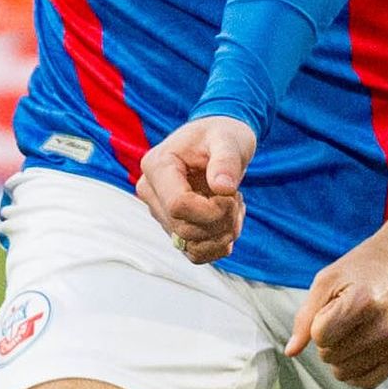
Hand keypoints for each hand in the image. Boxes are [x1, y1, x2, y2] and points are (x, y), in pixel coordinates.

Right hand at [136, 116, 255, 265]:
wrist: (218, 142)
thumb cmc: (222, 135)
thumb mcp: (229, 140)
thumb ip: (227, 160)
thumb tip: (223, 187)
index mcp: (157, 166)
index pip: (178, 206)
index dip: (212, 210)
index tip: (232, 194)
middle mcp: (151, 191)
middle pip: (185, 229)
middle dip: (221, 222)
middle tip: (237, 199)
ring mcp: (159, 211)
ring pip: (190, 245)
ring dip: (223, 234)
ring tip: (235, 207)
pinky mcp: (173, 226)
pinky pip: (194, 253)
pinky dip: (218, 244)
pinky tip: (230, 221)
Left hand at [286, 225, 387, 388]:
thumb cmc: (367, 265)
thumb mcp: (328, 279)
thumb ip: (305, 316)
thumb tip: (291, 351)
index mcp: (362, 303)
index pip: (319, 337)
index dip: (319, 322)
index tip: (333, 307)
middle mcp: (382, 327)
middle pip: (330, 356)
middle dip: (328, 339)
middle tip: (345, 317)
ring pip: (345, 373)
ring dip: (340, 356)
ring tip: (354, 330)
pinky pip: (368, 382)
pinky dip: (356, 371)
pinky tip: (359, 351)